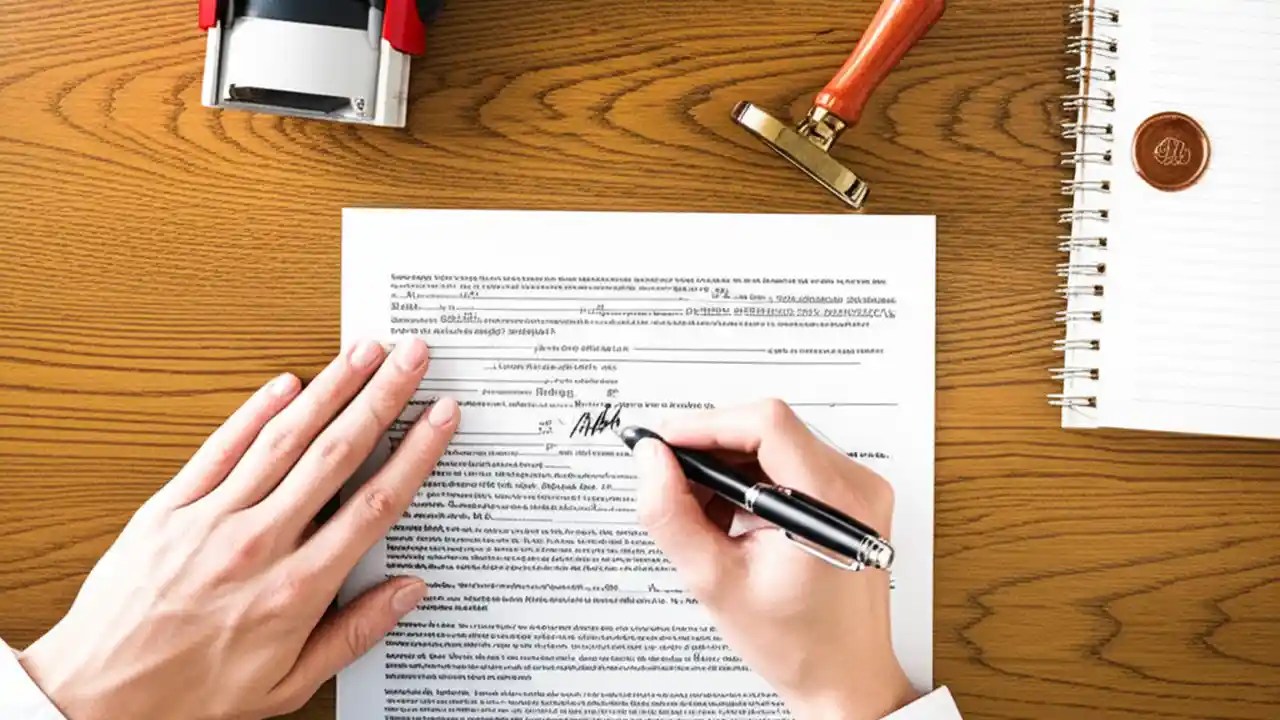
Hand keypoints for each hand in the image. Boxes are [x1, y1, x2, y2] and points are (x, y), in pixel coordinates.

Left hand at [19, 339, 458, 719]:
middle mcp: (259, 544)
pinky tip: (285, 383)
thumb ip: (355, 632)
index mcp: (296, 590)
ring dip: (329, 388)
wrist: (99, 697)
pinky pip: (220, 447)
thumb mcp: (289, 684)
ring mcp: (211, 519)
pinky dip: (255, 410)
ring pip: (283, 438)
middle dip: (381, 398)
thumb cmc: (193, 697)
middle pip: (335, 454)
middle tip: (411, 357)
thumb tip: (410, 591)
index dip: (416, 453)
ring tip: (362, 351)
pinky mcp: (168, 508)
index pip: (374, 504)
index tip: (440, 417)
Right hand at [633, 400, 916, 719]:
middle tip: (671, 480)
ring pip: (776, 443)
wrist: (843, 679)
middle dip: (712, 448)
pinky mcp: (849, 497)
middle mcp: (855, 486)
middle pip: (769, 429)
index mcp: (832, 502)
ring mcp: (857, 489)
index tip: (665, 442)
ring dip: (729, 467)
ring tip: (701, 513)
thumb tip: (651, 460)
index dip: (707, 425)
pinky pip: (790, 464)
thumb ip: (672, 515)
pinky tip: (729, 517)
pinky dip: (751, 480)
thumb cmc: (795, 644)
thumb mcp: (715, 582)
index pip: (766, 424)